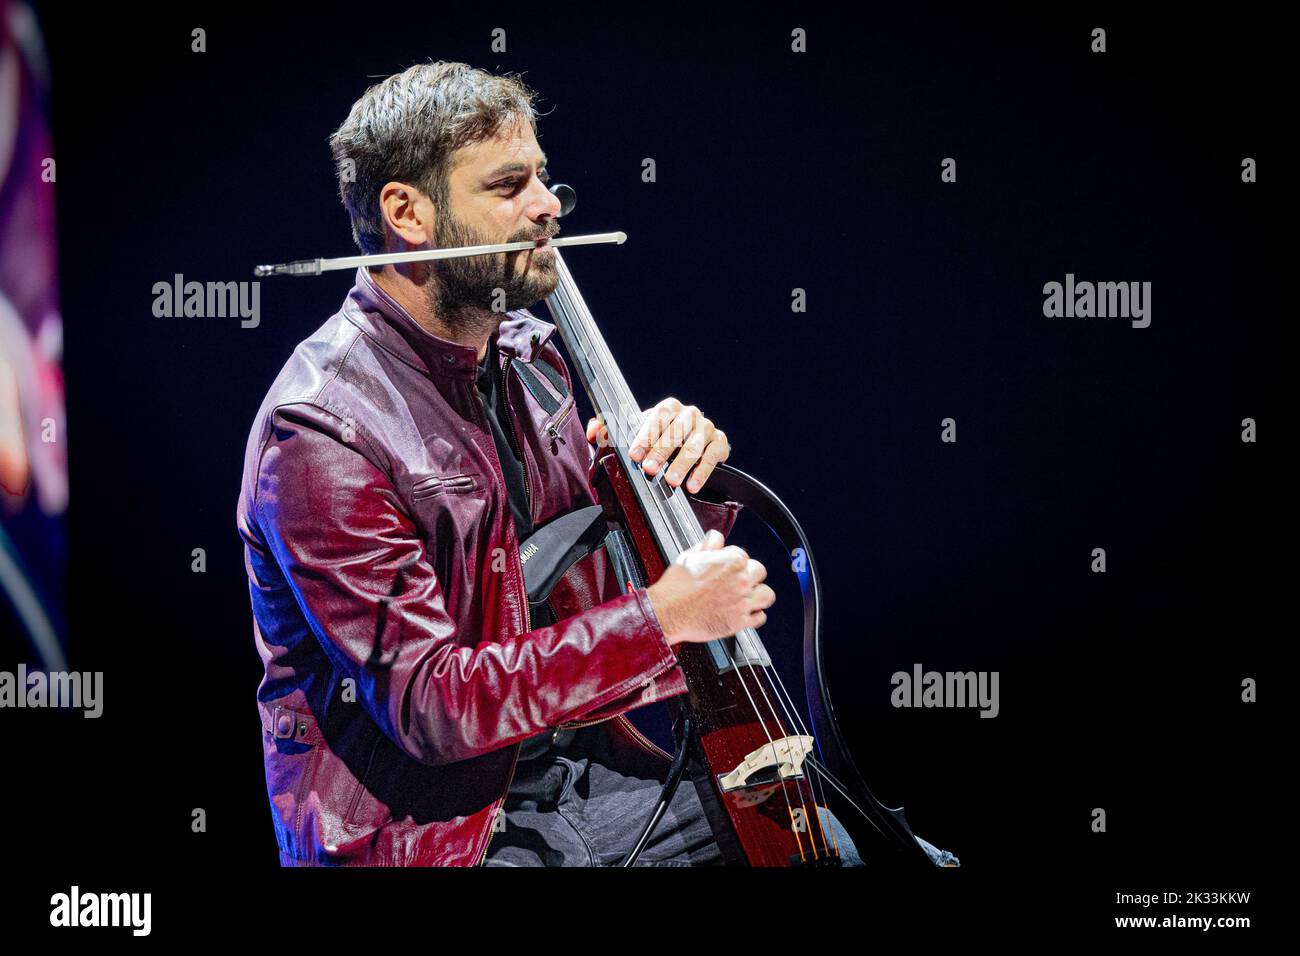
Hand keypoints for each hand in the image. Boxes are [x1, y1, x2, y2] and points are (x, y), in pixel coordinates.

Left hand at [585, 397, 729, 493]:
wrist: (690, 447)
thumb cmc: (659, 440)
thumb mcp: (636, 435)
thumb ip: (611, 431)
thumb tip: (594, 429)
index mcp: (668, 408)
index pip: (657, 417)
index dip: (646, 436)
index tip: (635, 454)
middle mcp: (689, 414)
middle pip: (676, 431)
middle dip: (661, 451)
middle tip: (650, 469)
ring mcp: (706, 428)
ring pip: (695, 445)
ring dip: (682, 464)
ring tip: (672, 481)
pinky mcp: (720, 443)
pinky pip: (712, 457)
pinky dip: (703, 472)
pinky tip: (692, 485)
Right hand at [646, 529, 772, 644]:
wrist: (668, 612)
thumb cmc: (676, 587)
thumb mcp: (689, 557)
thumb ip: (708, 545)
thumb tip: (715, 537)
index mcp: (732, 561)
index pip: (743, 555)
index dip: (734, 561)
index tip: (727, 568)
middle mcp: (741, 580)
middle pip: (759, 572)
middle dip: (749, 575)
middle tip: (737, 581)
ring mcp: (743, 602)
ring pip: (767, 595)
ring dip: (759, 594)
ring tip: (748, 596)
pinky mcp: (740, 621)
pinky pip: (760, 618)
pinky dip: (755, 616)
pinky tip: (746, 613)